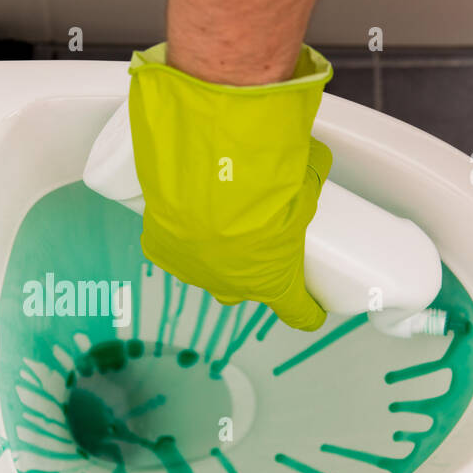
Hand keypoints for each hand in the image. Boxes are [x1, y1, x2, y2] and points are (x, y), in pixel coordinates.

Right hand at [128, 42, 333, 330]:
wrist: (205, 176)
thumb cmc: (266, 189)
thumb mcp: (305, 182)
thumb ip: (311, 180)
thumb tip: (313, 160)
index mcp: (273, 281)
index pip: (297, 310)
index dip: (306, 311)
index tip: (314, 311)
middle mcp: (230, 287)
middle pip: (243, 289)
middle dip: (249, 268)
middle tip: (255, 233)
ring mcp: (191, 272)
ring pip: (204, 268)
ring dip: (211, 249)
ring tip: (212, 215)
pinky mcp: (159, 250)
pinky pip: (171, 246)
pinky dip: (176, 231)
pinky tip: (180, 210)